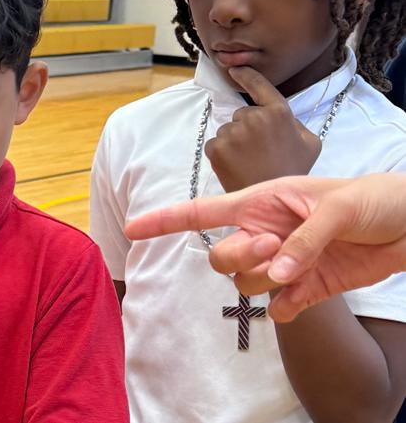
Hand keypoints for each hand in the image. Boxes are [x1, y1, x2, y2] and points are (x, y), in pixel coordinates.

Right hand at [124, 174, 405, 321]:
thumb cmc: (374, 199)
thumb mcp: (339, 207)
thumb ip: (303, 239)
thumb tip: (277, 274)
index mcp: (262, 202)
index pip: (201, 212)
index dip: (164, 220)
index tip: (132, 229)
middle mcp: (265, 233)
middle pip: (220, 256)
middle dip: (239, 257)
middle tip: (275, 246)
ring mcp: (284, 263)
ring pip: (246, 283)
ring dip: (265, 280)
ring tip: (299, 264)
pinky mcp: (307, 289)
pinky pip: (278, 307)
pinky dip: (285, 307)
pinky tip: (302, 296)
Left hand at [205, 66, 321, 191]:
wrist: (272, 200)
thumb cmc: (294, 171)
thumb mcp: (310, 143)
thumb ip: (294, 122)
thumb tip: (281, 116)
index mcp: (279, 112)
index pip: (259, 85)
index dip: (246, 75)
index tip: (234, 69)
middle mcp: (253, 117)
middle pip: (243, 114)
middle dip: (249, 127)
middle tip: (261, 150)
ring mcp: (232, 132)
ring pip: (229, 130)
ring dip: (236, 141)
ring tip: (251, 161)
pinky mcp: (216, 147)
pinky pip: (216, 143)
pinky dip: (223, 153)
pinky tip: (238, 165)